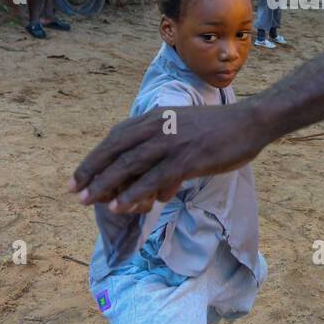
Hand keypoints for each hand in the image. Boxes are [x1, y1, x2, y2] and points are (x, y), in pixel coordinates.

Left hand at [69, 102, 268, 214]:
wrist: (249, 122)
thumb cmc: (221, 130)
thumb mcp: (186, 133)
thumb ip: (167, 158)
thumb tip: (157, 192)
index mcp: (157, 117)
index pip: (117, 136)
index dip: (96, 156)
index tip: (79, 175)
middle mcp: (159, 126)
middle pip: (116, 149)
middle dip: (92, 171)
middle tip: (74, 190)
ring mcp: (172, 142)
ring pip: (129, 164)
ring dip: (106, 184)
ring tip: (88, 201)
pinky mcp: (186, 158)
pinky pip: (153, 178)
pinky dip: (133, 192)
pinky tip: (120, 206)